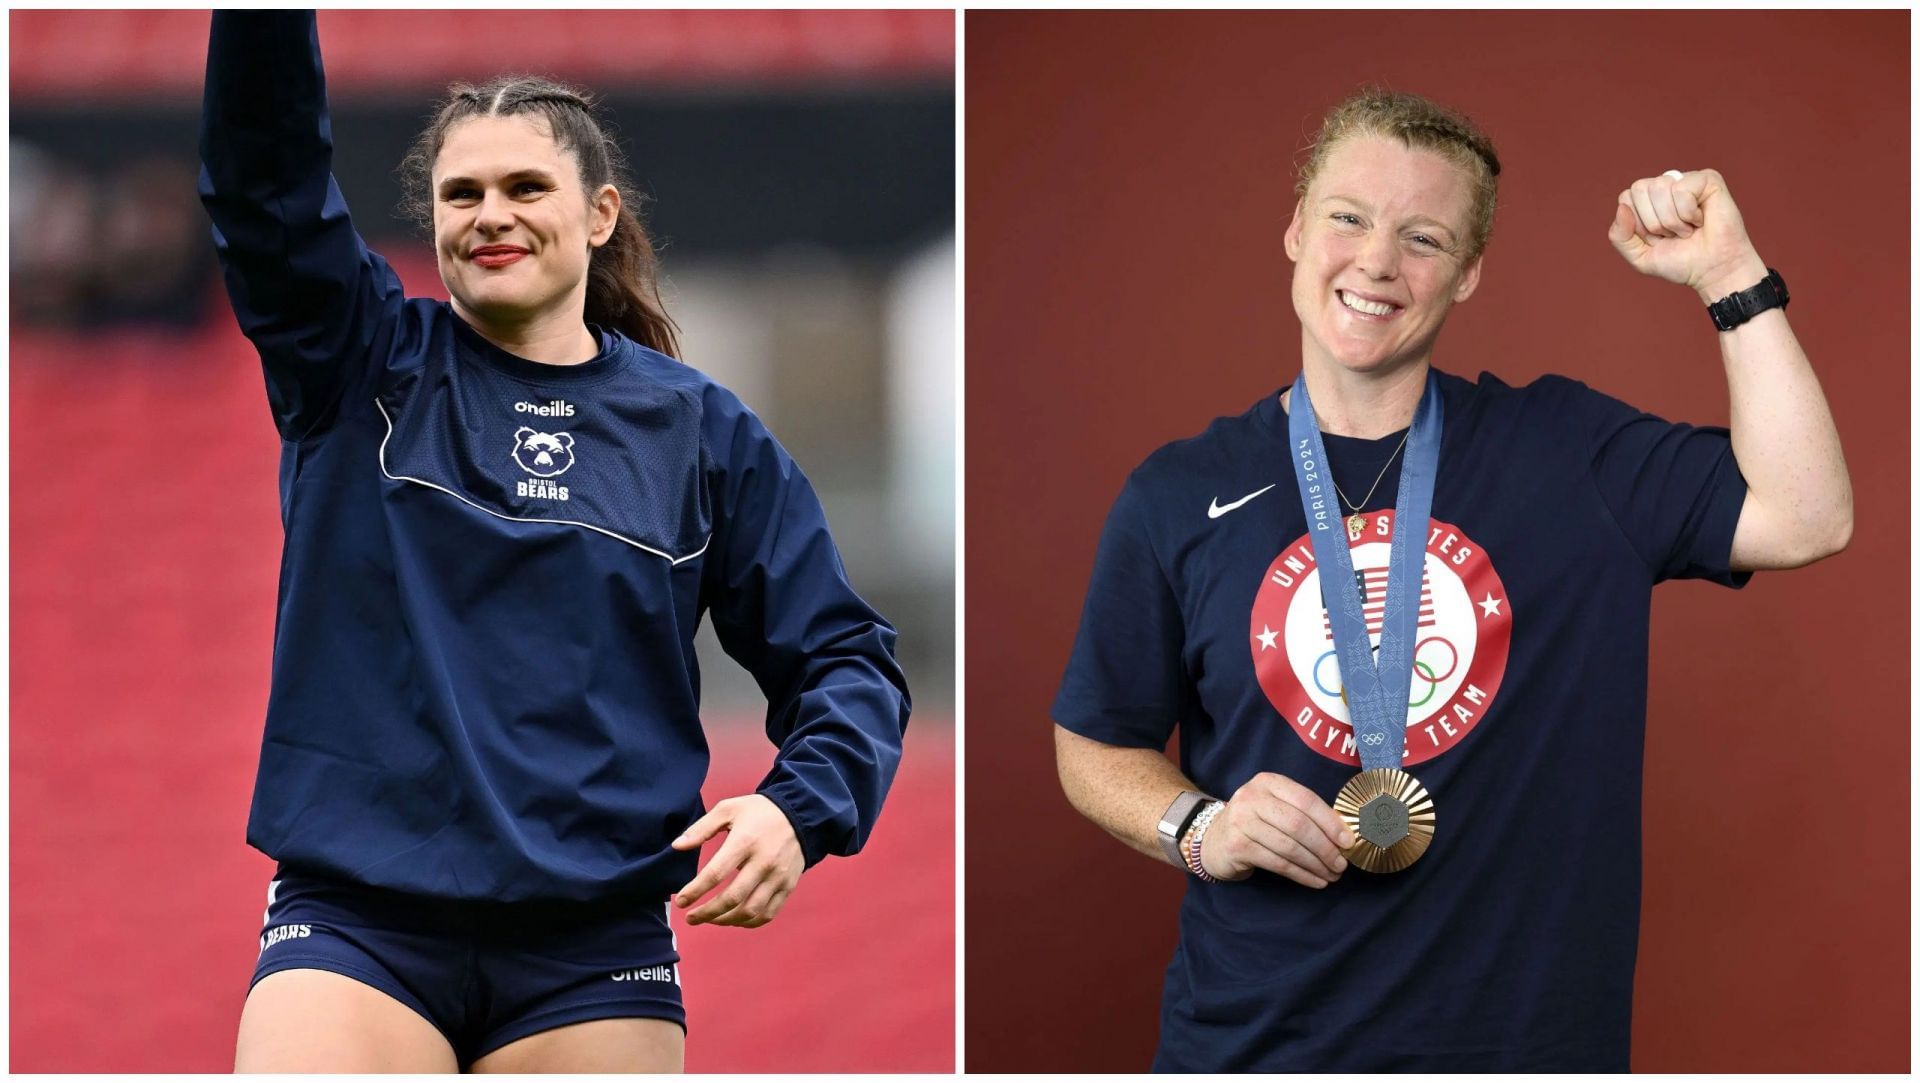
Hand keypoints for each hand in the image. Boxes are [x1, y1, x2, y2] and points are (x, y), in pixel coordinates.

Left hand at [670, 794, 804, 927]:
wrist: (800, 814)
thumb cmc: (759, 811)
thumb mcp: (728, 809)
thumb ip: (701, 828)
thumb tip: (677, 846)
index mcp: (745, 842)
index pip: (715, 874)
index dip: (695, 891)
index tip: (680, 901)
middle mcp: (763, 862)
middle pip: (732, 898)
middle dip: (707, 913)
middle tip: (690, 918)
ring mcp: (778, 877)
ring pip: (750, 911)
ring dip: (725, 921)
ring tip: (710, 920)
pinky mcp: (788, 886)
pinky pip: (768, 914)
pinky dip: (748, 922)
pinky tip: (734, 919)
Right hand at [1198, 772, 1354, 888]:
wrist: (1214, 840)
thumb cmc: (1255, 823)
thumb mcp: (1275, 807)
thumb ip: (1303, 814)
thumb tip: (1343, 836)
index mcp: (1268, 782)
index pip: (1306, 800)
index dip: (1331, 822)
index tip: (1348, 841)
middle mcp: (1252, 797)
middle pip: (1299, 824)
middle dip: (1325, 847)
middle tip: (1341, 864)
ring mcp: (1241, 821)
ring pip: (1290, 846)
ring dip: (1316, 864)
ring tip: (1331, 875)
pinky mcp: (1238, 846)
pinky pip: (1278, 863)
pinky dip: (1301, 874)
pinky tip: (1315, 881)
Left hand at [1607, 168, 1767, 302]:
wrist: (1712, 271)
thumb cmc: (1680, 262)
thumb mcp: (1639, 256)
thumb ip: (1619, 236)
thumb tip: (1622, 207)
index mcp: (1647, 200)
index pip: (1626, 197)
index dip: (1638, 224)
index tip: (1656, 238)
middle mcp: (1666, 186)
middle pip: (1639, 189)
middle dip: (1653, 221)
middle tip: (1672, 234)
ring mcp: (1686, 180)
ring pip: (1659, 188)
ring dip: (1671, 220)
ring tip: (1687, 229)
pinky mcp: (1708, 179)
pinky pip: (1681, 190)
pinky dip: (1688, 213)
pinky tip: (1700, 220)